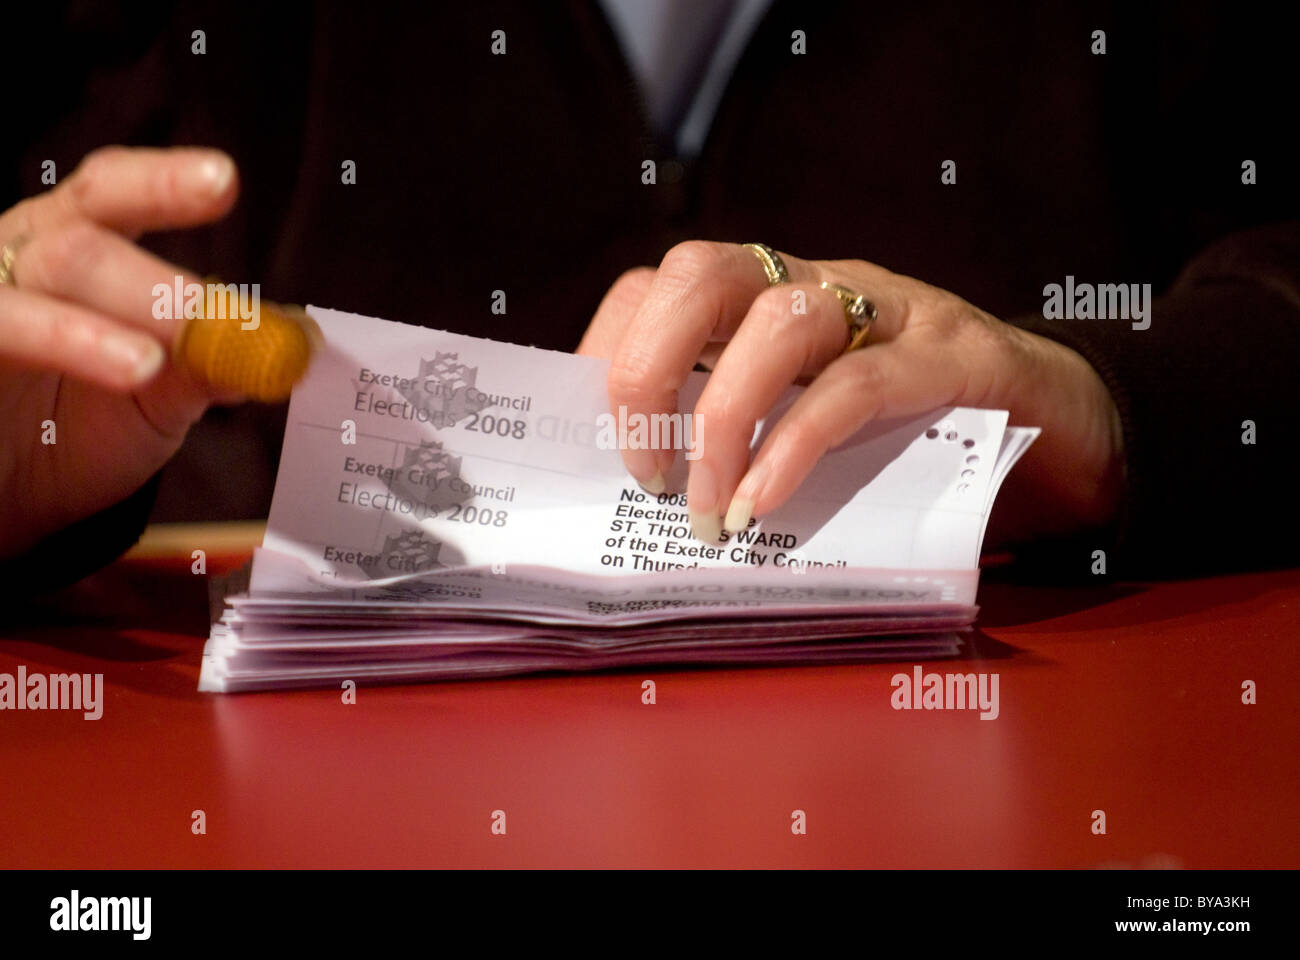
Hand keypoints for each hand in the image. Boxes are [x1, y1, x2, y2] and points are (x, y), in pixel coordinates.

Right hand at [0, 146, 239, 558]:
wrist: (3, 500)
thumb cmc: (66, 435)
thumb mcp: (153, 402)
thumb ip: (206, 369)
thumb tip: (286, 346)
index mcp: (69, 247)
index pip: (111, 194)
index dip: (162, 182)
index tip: (222, 180)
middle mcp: (16, 260)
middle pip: (79, 243)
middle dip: (158, 285)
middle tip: (226, 322)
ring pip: (36, 286)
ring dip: (107, 323)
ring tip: (156, 365)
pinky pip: (2, 332)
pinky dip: (64, 345)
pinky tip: (126, 371)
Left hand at [577, 241, 1124, 547]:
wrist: (1070, 434)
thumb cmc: (923, 445)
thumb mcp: (813, 439)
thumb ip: (743, 448)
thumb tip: (639, 513)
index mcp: (774, 302)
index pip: (663, 284)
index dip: (611, 348)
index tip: (592, 440)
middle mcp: (825, 288)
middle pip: (705, 272)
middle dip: (647, 367)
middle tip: (642, 472)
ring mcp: (893, 314)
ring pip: (783, 318)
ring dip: (723, 421)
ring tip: (709, 512)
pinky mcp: (956, 357)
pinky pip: (860, 385)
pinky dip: (798, 445)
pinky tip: (766, 505)